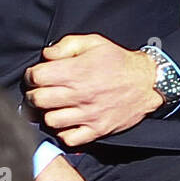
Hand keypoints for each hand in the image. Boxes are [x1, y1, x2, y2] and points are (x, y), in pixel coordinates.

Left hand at [25, 33, 162, 147]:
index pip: (37, 77)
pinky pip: (69, 138)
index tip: (37, 75)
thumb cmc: (119, 61)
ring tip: (54, 106)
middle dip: (34, 94)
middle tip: (41, 91)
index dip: (32, 75)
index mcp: (77, 71)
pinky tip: (67, 121)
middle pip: (39, 100)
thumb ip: (67, 45)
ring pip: (50, 120)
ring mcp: (89, 114)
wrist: (147, 83)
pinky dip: (63, 131)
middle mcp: (81, 94)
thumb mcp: (94, 42)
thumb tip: (46, 55)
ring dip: (48, 113)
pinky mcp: (97, 129)